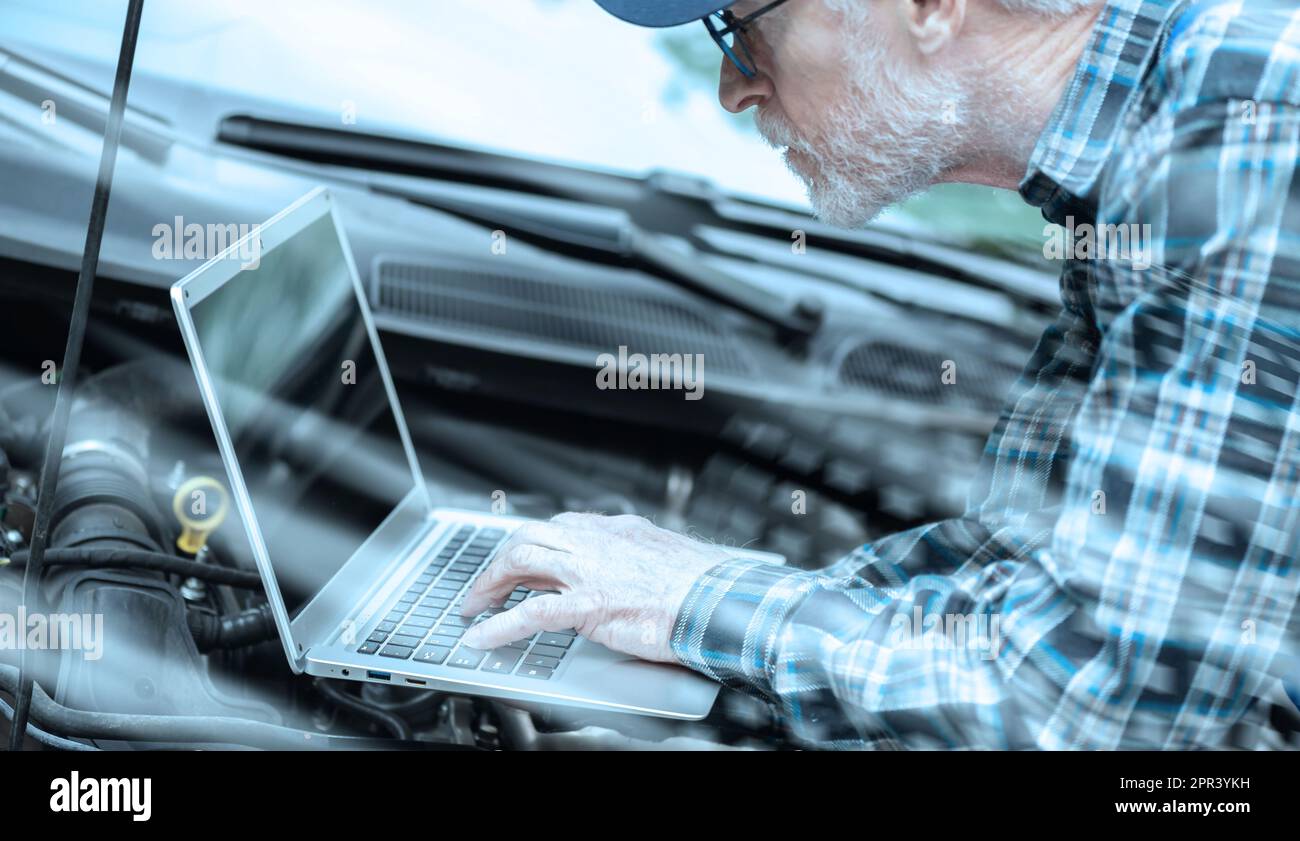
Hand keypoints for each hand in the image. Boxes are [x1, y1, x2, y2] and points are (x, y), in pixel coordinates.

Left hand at [459, 513, 732, 661]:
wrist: (720, 599)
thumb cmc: (704, 585)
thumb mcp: (664, 557)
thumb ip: (635, 560)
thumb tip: (626, 573)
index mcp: (617, 530)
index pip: (560, 528)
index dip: (533, 545)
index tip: (519, 562)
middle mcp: (598, 542)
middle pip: (530, 536)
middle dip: (499, 560)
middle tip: (483, 586)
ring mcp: (591, 571)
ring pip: (522, 560)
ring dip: (490, 583)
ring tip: (473, 606)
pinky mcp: (589, 604)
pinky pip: (531, 612)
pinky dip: (498, 626)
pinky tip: (481, 638)